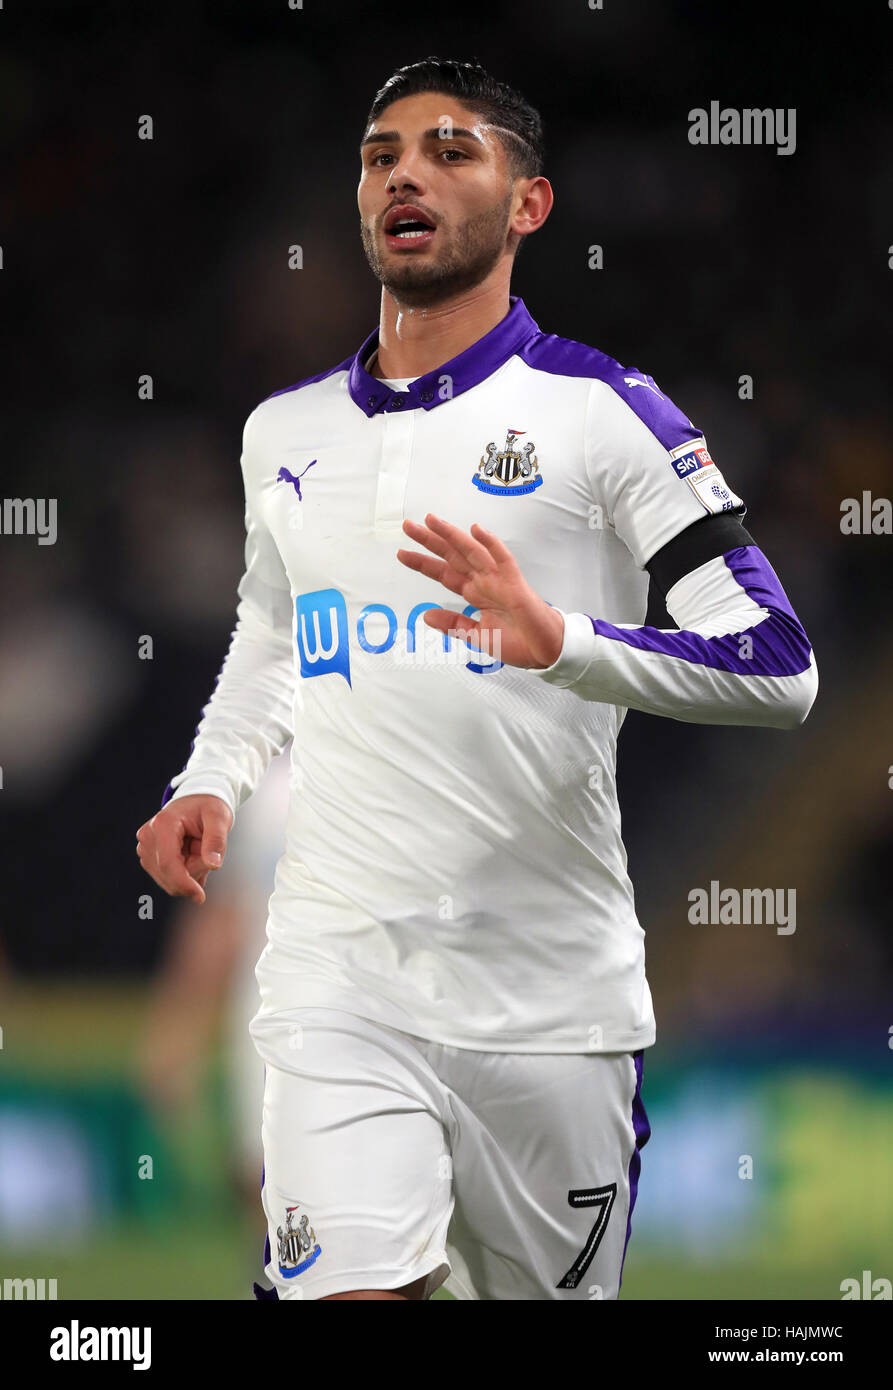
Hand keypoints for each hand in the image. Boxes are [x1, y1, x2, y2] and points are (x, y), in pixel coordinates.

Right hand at [136, 794, 233, 903]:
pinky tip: (192, 855)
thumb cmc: (209, 808)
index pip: (168, 863)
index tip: (201, 897)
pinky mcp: (148, 857)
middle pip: (168, 874)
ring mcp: (145, 848)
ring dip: (189, 873)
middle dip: (193, 873)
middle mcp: (148, 836)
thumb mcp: (220, 818)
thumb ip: (217, 840)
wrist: (196, 801)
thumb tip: (213, 865)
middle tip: (210, 854)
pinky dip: (184, 873)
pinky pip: (167, 878)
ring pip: (168, 879)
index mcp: (163, 824)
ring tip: (199, 850)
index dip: (184, 884)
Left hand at [396, 513, 564, 668]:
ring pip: (471, 551)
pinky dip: (490, 544)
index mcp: (474, 593)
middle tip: (408, 525)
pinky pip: (502, 560)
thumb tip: (427, 615)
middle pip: (452, 556)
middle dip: (430, 541)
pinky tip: (476, 530)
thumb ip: (453, 625)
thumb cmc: (516, 641)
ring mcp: (499, 579)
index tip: (401, 553)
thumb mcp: (476, 636)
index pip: (443, 572)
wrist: (543, 651)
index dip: (423, 563)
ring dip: (452, 535)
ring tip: (431, 521)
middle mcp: (483, 581)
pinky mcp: (515, 583)